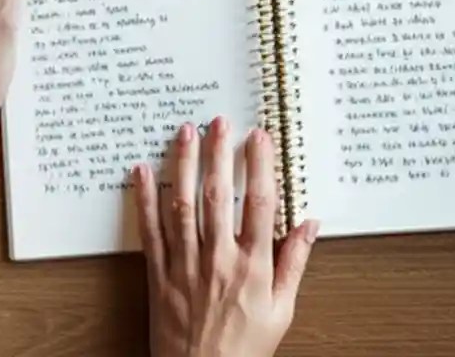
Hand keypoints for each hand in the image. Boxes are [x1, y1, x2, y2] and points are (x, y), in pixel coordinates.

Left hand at [133, 118, 319, 356]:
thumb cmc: (244, 350)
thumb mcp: (282, 310)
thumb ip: (295, 264)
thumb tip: (311, 226)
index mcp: (252, 267)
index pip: (259, 204)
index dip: (259, 165)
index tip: (259, 137)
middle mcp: (218, 260)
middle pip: (218, 195)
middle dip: (219, 153)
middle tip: (220, 122)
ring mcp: (185, 265)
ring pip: (183, 205)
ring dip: (184, 164)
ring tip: (186, 133)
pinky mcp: (159, 275)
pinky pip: (150, 230)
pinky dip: (145, 199)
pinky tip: (144, 171)